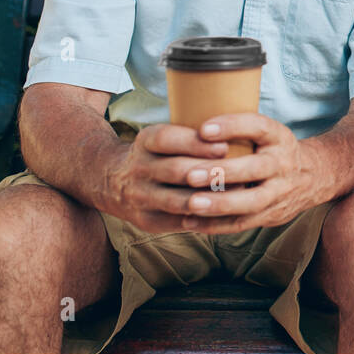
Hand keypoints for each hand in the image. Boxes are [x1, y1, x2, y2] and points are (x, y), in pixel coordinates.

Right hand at [99, 122, 232, 233]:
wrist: (112, 180)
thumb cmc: (157, 153)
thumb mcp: (164, 135)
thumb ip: (192, 134)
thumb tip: (239, 131)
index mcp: (146, 141)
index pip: (169, 139)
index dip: (196, 143)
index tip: (225, 146)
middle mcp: (139, 168)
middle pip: (176, 170)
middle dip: (209, 172)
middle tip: (241, 173)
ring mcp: (140, 196)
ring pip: (177, 200)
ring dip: (209, 199)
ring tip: (237, 194)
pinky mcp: (146, 220)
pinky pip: (177, 222)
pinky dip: (202, 219)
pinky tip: (224, 214)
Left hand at [173, 113, 329, 234]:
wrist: (315, 176)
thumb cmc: (274, 149)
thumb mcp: (268, 132)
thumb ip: (239, 130)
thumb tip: (191, 123)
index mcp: (278, 137)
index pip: (258, 127)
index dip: (232, 126)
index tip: (203, 129)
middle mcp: (282, 163)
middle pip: (255, 168)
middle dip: (221, 172)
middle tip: (189, 174)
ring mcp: (280, 192)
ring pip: (251, 201)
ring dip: (220, 204)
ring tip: (191, 204)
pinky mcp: (273, 215)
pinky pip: (243, 223)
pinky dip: (216, 224)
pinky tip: (191, 221)